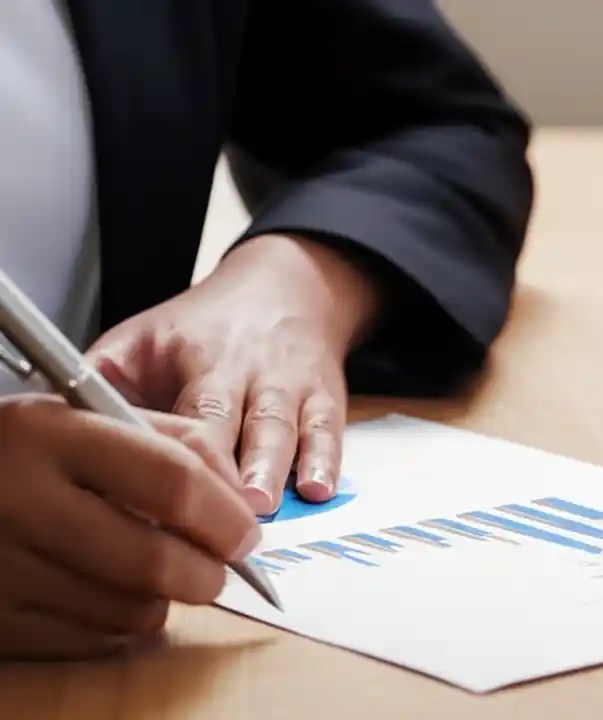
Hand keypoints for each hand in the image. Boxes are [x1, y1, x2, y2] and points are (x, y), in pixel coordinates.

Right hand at [0, 395, 258, 658]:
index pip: (171, 481)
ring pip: (127, 611)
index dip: (225, 516)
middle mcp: (16, 501)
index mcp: (45, 435)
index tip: (246, 533)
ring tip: (158, 573)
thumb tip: (243, 502)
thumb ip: (174, 441)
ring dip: (164, 600)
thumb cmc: (23, 449)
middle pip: (153, 561)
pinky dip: (118, 624)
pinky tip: (109, 592)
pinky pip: (88, 640)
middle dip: (209, 573)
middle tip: (220, 569)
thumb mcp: (85, 416)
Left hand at [87, 235, 380, 514]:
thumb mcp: (141, 341)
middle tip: (212, 514)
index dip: (173, 457)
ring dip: (272, 468)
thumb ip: (104, 387)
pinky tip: (318, 488)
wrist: (286, 289)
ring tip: (262, 506)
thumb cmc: (204, 329)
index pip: (182, 412)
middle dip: (223, 470)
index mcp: (194, 356)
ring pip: (281, 428)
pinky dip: (327, 461)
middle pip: (231, 421)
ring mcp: (288, 383)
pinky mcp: (326, 396)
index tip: (155, 500)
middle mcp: (243, 368)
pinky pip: (329, 430)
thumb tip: (64, 438)